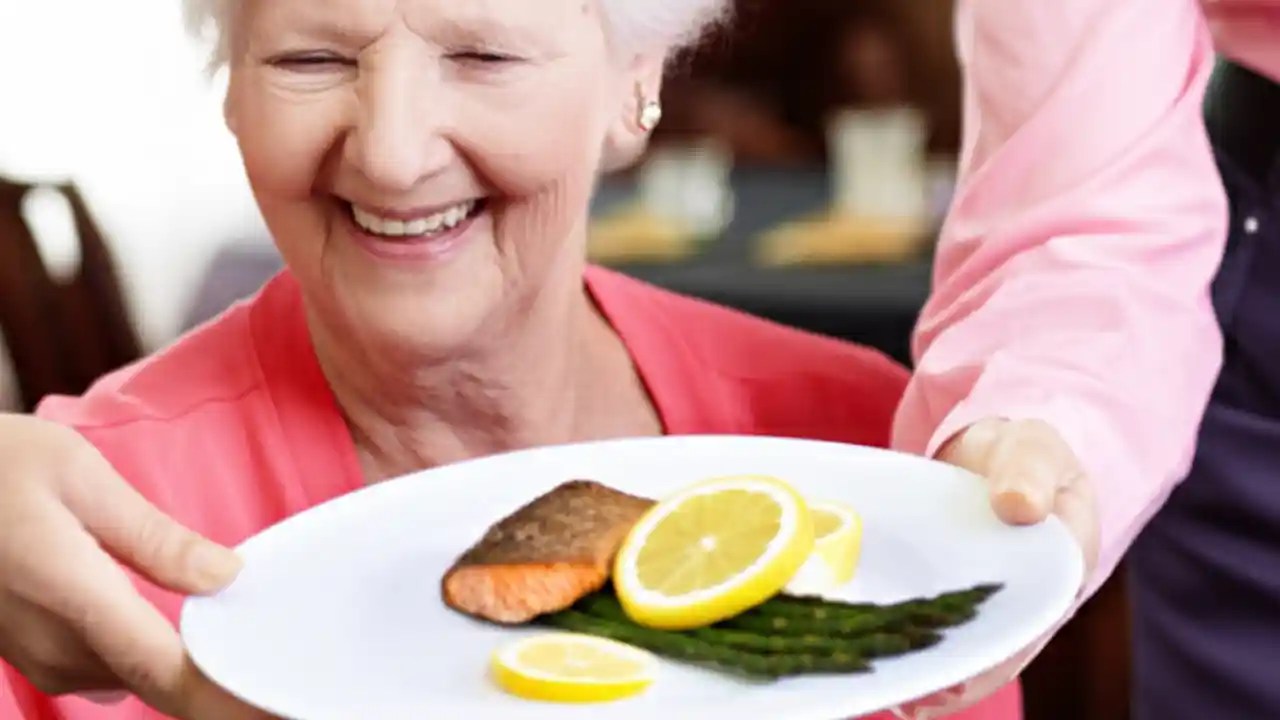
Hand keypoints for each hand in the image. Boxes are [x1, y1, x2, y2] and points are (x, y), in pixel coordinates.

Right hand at [0, 414, 269, 718]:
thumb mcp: (79, 475)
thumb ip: (154, 537)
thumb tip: (225, 577)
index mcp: (71, 595)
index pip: (163, 672)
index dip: (222, 698)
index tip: (267, 704)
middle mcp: (50, 641)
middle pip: (153, 682)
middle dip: (212, 678)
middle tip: (273, 670)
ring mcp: (30, 652)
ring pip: (125, 679)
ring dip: (175, 665)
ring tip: (232, 643)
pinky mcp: (22, 648)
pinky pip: (98, 666)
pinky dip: (140, 655)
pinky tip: (173, 629)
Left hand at [891, 418, 1099, 718]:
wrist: (995, 452)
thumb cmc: (1022, 454)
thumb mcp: (1034, 448)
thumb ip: (1030, 470)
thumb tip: (1019, 505)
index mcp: (1061, 569)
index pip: (1033, 618)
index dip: (1000, 651)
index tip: (962, 672)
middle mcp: (1026, 601)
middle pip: (994, 650)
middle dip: (955, 678)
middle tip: (912, 700)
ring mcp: (985, 604)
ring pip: (960, 647)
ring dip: (926, 673)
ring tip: (889, 698)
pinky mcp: (947, 595)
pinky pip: (930, 626)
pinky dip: (903, 645)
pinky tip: (871, 667)